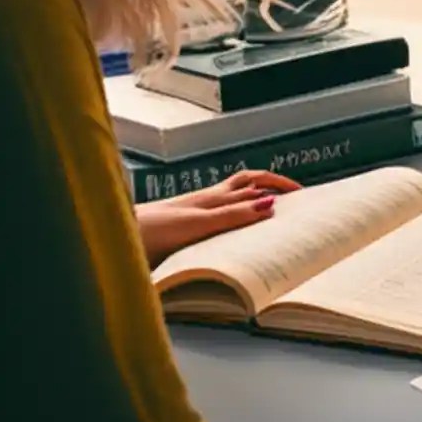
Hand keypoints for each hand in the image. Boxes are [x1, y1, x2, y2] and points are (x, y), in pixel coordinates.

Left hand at [136, 170, 300, 262]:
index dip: (281, 187)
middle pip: (247, 185)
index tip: (304, 197)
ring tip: (271, 210)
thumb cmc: (151, 231)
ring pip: (233, 199)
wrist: (117, 238)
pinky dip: (234, 217)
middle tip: (295, 200)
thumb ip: (233, 215)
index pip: (257, 184)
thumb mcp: (199, 223)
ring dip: (252, 199)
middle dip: (272, 188)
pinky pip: (219, 217)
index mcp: (215, 198)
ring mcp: (195, 212)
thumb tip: (270, 204)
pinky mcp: (185, 226)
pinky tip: (236, 230)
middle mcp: (207, 201)